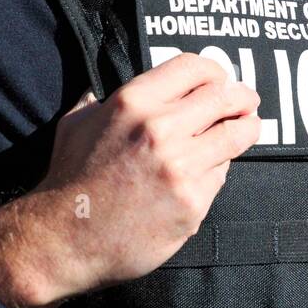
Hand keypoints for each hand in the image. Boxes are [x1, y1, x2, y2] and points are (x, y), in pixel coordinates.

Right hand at [0, 53, 260, 307]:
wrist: (61, 240)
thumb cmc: (69, 180)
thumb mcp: (78, 123)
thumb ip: (103, 100)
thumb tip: (110, 88)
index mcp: (134, 101)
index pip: (197, 68)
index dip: (216, 72)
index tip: (221, 81)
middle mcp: (161, 128)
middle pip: (226, 97)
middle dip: (241, 98)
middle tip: (246, 102)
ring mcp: (180, 166)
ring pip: (236, 134)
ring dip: (245, 128)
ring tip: (246, 127)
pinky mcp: (192, 202)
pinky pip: (221, 175)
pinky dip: (217, 171)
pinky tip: (204, 173)